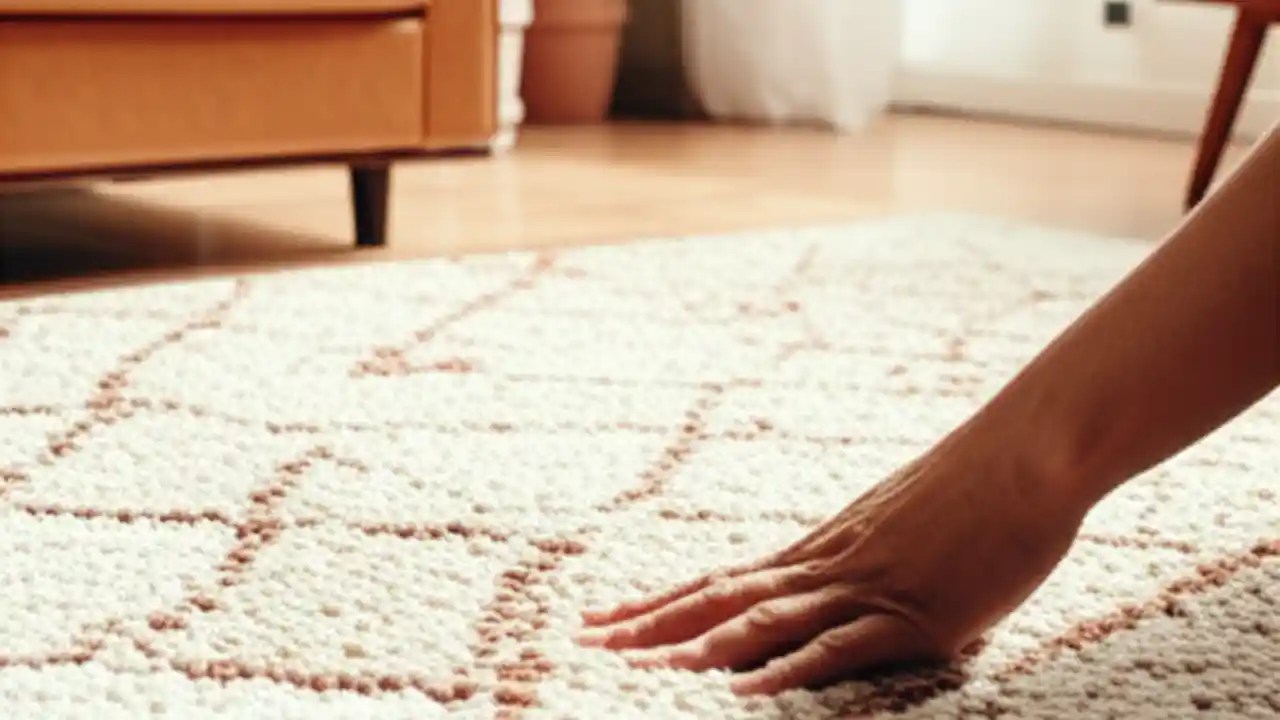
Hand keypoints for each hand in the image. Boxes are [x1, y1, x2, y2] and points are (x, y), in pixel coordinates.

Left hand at [577, 440, 1087, 695]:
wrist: (1024, 458)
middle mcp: (826, 565)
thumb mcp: (897, 523)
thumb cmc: (971, 490)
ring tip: (640, 672)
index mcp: (819, 549)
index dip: (656, 603)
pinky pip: (840, 647)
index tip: (604, 620)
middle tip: (587, 643)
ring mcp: (866, 588)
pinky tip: (746, 692)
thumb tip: (835, 585)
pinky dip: (788, 671)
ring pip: (763, 621)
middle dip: (649, 626)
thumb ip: (858, 558)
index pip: (718, 579)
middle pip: (718, 597)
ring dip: (698, 649)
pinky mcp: (914, 615)